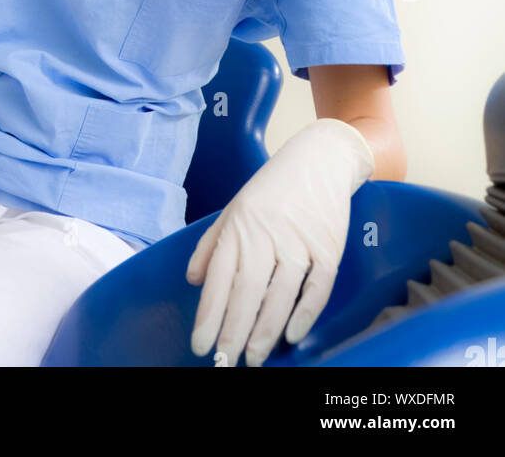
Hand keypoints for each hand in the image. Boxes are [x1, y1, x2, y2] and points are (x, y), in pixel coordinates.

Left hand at [185, 117, 374, 366]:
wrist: (321, 158)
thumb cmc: (274, 186)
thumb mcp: (235, 207)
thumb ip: (212, 243)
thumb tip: (194, 280)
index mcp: (239, 225)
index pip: (219, 277)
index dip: (209, 315)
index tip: (200, 345)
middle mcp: (266, 233)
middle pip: (246, 291)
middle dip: (233, 331)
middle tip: (224, 364)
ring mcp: (299, 241)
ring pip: (279, 294)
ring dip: (265, 331)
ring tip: (253, 358)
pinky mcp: (329, 247)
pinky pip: (316, 287)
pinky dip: (304, 313)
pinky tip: (291, 336)